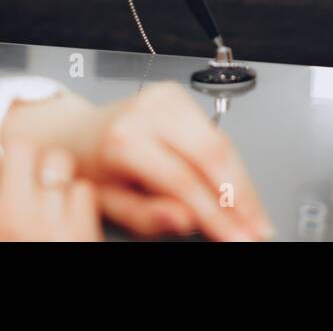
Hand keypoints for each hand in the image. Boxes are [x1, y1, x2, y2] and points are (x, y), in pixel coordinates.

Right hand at [0, 142, 100, 240]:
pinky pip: (83, 190)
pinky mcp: (82, 233)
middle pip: (22, 148)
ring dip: (54, 177)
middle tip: (25, 185)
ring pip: (57, 162)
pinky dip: (77, 202)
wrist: (26, 328)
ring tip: (48, 199)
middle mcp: (7, 216)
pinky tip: (66, 221)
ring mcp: (48, 224)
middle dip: (24, 163)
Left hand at [3, 82, 272, 241]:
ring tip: (256, 215)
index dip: (218, 215)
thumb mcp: (107, 201)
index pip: (185, 182)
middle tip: (258, 229)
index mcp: (125, 140)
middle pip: (212, 155)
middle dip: (242, 198)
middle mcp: (147, 112)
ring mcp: (165, 98)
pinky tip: (241, 189)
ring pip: (222, 142)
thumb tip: (187, 220)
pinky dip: (233, 164)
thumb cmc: (89, 167)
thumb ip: (148, 214)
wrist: (75, 133)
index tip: (237, 237)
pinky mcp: (178, 94)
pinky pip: (217, 131)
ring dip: (244, 183)